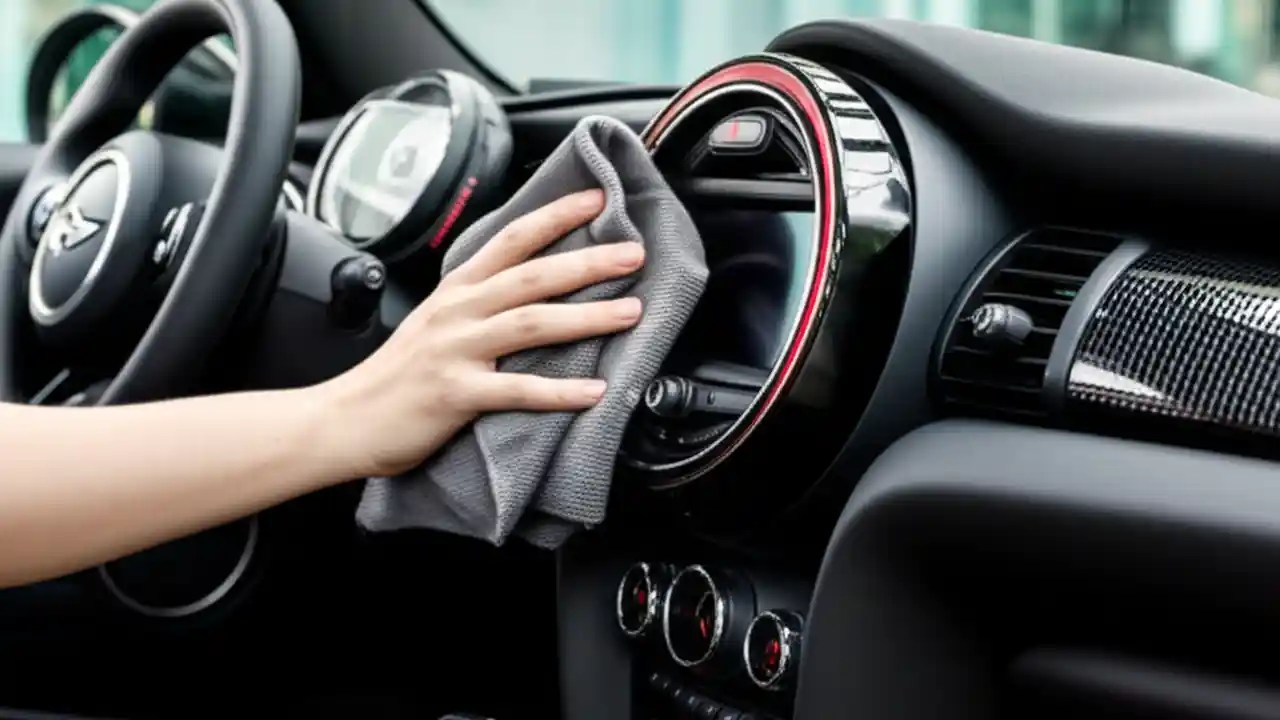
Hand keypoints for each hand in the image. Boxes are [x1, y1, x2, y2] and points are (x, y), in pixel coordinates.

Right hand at [312, 190, 643, 478]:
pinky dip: (559, 391)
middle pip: (532, 276)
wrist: (345, 420)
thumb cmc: (396, 376)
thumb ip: (479, 303)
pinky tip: (595, 391)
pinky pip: (517, 390)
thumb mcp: (436, 322)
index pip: (511, 239)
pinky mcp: (456, 395)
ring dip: (587, 316)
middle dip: (587, 261)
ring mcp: (456, 351)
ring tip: (631, 312)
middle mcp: (458, 312)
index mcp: (457, 290)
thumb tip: (533, 290)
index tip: (596, 199)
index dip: (555, 216)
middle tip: (633, 253)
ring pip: (531, 323)